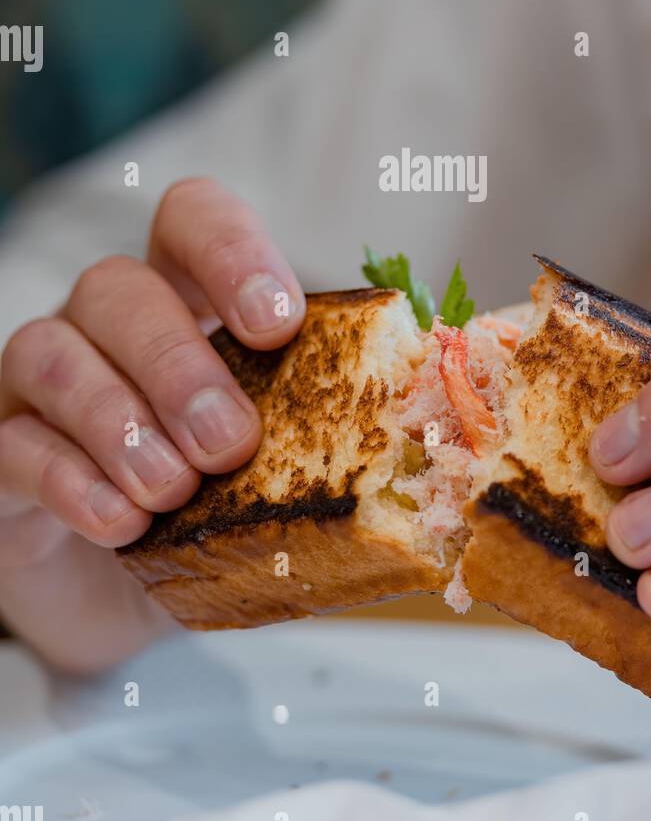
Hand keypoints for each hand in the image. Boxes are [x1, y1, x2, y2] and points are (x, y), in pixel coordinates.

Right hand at [0, 178, 304, 671]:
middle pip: (118, 287)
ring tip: (174, 491)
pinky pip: (15, 443)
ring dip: (118, 420)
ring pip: (49, 350)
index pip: (191, 218)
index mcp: (187, 298)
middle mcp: (106, 324)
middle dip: (180, 365)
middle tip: (230, 444)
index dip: (230, 251)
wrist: (131, 602)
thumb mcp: (285, 458)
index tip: (278, 324)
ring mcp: (42, 386)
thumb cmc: (219, 508)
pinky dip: (71, 481)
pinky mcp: (3, 456)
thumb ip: (336, 415)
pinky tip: (121, 523)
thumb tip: (436, 397)